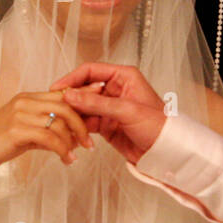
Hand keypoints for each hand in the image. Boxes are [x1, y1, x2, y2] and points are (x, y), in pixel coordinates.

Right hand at [0, 90, 92, 182]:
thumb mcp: (24, 132)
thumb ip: (45, 128)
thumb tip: (68, 135)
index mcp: (27, 98)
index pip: (61, 92)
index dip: (83, 94)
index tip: (102, 95)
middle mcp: (25, 101)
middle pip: (65, 104)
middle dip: (82, 122)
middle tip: (90, 142)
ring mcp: (20, 114)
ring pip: (59, 121)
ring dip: (74, 140)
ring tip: (78, 154)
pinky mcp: (17, 130)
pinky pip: (50, 138)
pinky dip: (63, 150)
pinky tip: (67, 160)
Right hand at [49, 63, 166, 164]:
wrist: (167, 152)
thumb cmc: (158, 125)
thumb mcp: (126, 110)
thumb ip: (97, 103)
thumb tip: (71, 96)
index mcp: (123, 76)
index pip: (90, 71)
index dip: (72, 78)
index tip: (57, 88)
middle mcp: (115, 89)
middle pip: (84, 89)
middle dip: (70, 98)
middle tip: (54, 106)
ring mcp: (110, 108)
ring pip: (83, 107)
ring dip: (72, 114)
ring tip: (60, 120)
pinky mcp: (107, 125)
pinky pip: (87, 123)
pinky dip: (78, 127)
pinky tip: (71, 132)